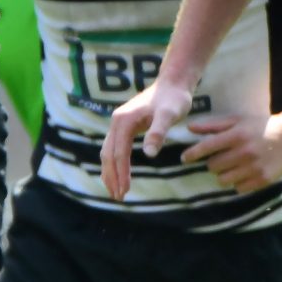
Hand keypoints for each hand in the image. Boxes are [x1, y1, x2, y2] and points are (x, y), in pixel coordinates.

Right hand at [100, 78, 192, 199]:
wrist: (172, 83)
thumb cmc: (173, 98)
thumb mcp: (169, 114)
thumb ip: (158, 132)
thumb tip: (149, 154)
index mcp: (123, 121)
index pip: (119, 153)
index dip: (121, 173)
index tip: (125, 191)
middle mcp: (116, 122)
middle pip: (108, 154)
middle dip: (112, 177)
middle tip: (119, 197)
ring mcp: (118, 124)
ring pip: (107, 152)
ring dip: (110, 172)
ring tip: (115, 191)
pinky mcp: (123, 126)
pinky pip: (113, 148)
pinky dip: (112, 163)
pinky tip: (116, 174)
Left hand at [180, 111, 281, 194]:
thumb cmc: (260, 126)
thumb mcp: (238, 120)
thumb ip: (214, 125)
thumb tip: (190, 127)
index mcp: (237, 135)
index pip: (207, 147)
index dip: (192, 154)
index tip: (184, 158)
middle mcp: (245, 152)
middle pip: (213, 166)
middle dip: (212, 163)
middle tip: (220, 159)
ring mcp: (254, 168)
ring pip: (223, 180)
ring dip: (223, 175)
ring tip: (231, 167)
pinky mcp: (263, 180)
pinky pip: (238, 188)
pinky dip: (237, 183)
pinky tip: (243, 173)